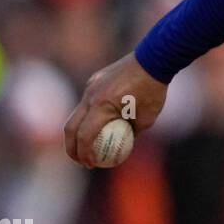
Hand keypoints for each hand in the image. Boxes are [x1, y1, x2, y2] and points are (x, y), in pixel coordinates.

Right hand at [63, 52, 167, 167]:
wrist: (153, 59)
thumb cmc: (153, 90)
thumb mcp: (147, 119)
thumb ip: (132, 133)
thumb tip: (122, 148)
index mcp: (102, 107)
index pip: (85, 136)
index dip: (84, 154)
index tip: (90, 164)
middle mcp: (91, 96)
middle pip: (70, 127)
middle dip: (72, 148)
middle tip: (81, 160)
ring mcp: (90, 86)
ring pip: (76, 114)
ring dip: (78, 132)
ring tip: (87, 145)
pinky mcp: (94, 80)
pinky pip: (87, 101)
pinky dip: (88, 116)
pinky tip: (99, 123)